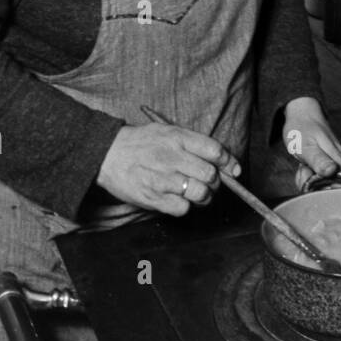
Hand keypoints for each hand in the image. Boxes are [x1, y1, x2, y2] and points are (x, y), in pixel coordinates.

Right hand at [97, 122, 240, 216]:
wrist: (107, 154)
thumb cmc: (141, 143)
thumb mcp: (167, 132)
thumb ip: (195, 144)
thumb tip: (227, 163)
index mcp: (177, 137)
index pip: (215, 150)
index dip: (229, 162)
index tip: (233, 170)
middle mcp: (171, 157)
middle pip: (210, 174)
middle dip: (215, 181)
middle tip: (208, 182)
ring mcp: (162, 178)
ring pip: (200, 193)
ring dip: (203, 196)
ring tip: (194, 192)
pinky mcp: (152, 197)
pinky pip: (183, 208)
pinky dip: (185, 206)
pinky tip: (177, 198)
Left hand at [281, 96, 340, 192]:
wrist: (301, 113)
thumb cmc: (303, 127)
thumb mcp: (307, 145)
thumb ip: (319, 160)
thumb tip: (331, 171)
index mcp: (339, 160)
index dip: (327, 192)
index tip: (312, 185)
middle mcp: (340, 164)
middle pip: (331, 189)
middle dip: (314, 187)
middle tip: (303, 172)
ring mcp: (334, 164)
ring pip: (323, 184)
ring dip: (309, 181)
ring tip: (302, 167)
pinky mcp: (327, 164)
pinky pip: (319, 178)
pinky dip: (308, 176)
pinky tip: (303, 167)